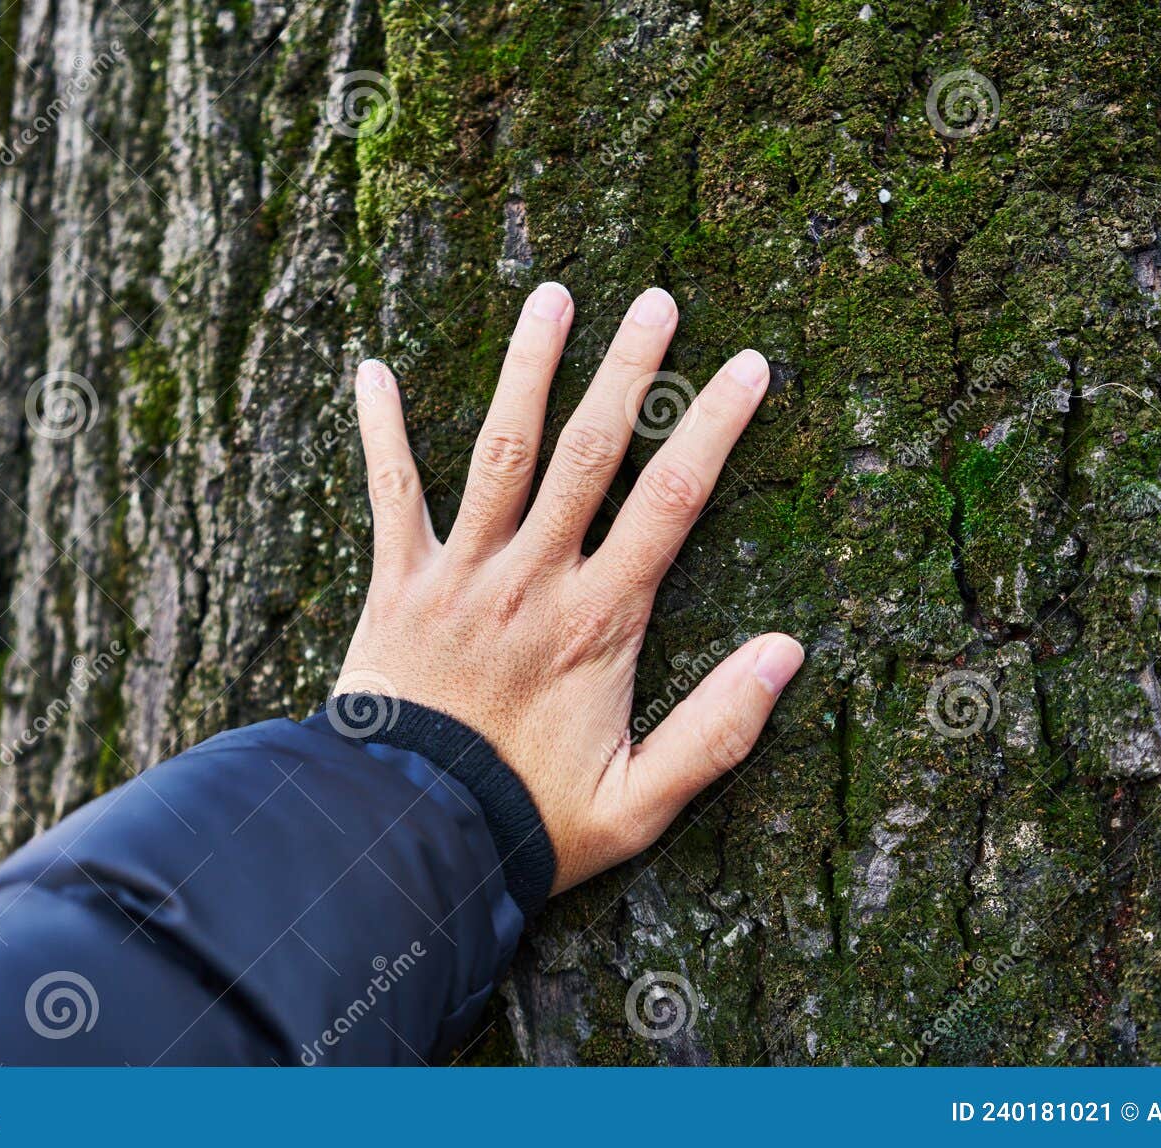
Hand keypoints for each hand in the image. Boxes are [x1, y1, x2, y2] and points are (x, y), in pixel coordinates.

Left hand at [338, 282, 804, 893]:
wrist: (404, 838)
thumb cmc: (526, 824)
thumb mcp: (638, 803)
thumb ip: (716, 731)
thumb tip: (788, 652)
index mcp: (598, 622)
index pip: (670, 504)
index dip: (712, 430)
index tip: (746, 367)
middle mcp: (532, 580)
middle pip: (590, 454)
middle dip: (627, 372)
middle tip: (656, 300)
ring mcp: (461, 574)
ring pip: (501, 451)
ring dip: (527, 370)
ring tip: (551, 296)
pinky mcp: (397, 584)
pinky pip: (390, 493)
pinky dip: (381, 431)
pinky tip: (372, 370)